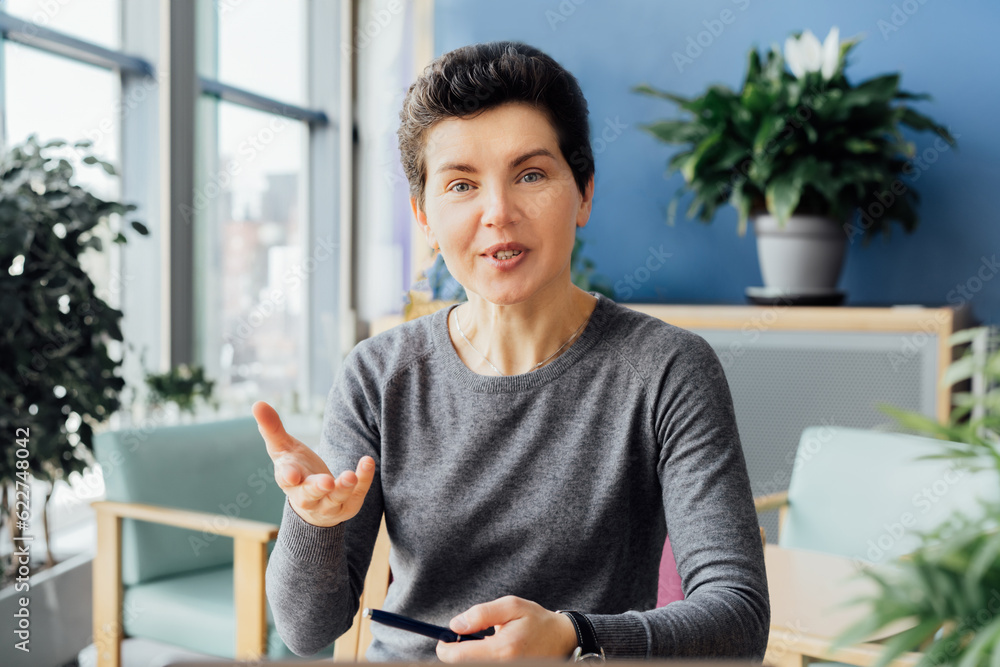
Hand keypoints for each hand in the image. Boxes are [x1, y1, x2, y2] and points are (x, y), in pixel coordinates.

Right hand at [252, 400, 374, 527]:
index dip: (288, 477)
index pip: (286, 480)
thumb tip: (257, 403)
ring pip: (335, 498)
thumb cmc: (296, 469)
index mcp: (289, 481)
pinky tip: (367, 462)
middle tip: (327, 482)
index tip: (292, 475)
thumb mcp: (283, 448)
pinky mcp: (348, 505)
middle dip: (317, 488)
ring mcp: (328, 504)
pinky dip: (364, 479)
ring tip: (350, 476)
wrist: (314, 505)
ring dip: (344, 487)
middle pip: (310, 495)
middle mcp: (307, 496)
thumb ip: (271, 428)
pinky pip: (358, 493)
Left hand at [435, 595, 577, 661]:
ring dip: (471, 656)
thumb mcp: (511, 606)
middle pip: (463, 664)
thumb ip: (481, 614)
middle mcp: (503, 666)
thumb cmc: (537, 621)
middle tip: (466, 636)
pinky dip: (482, 658)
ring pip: (473, 665)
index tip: (444, 639)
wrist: (561, 640)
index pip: (459, 657)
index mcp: (502, 649)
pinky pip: (485, 665)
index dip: (445, 648)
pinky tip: (493, 651)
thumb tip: (456, 625)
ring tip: (486, 642)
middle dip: (458, 651)